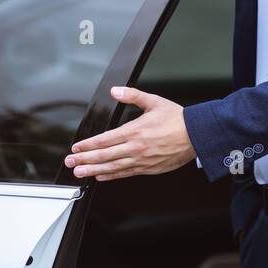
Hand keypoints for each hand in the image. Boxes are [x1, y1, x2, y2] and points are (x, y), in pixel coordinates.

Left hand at [65, 86, 196, 180]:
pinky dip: (112, 176)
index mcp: (135, 130)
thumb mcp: (154, 101)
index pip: (105, 139)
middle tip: (70, 163)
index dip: (88, 144)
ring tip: (80, 173)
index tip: (76, 148)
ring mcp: (142, 160)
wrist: (197, 135)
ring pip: (113, 167)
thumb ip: (132, 95)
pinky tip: (101, 177)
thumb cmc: (177, 119)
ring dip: (94, 170)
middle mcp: (136, 148)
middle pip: (104, 156)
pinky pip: (126, 173)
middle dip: (85, 159)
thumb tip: (115, 90)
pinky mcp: (148, 168)